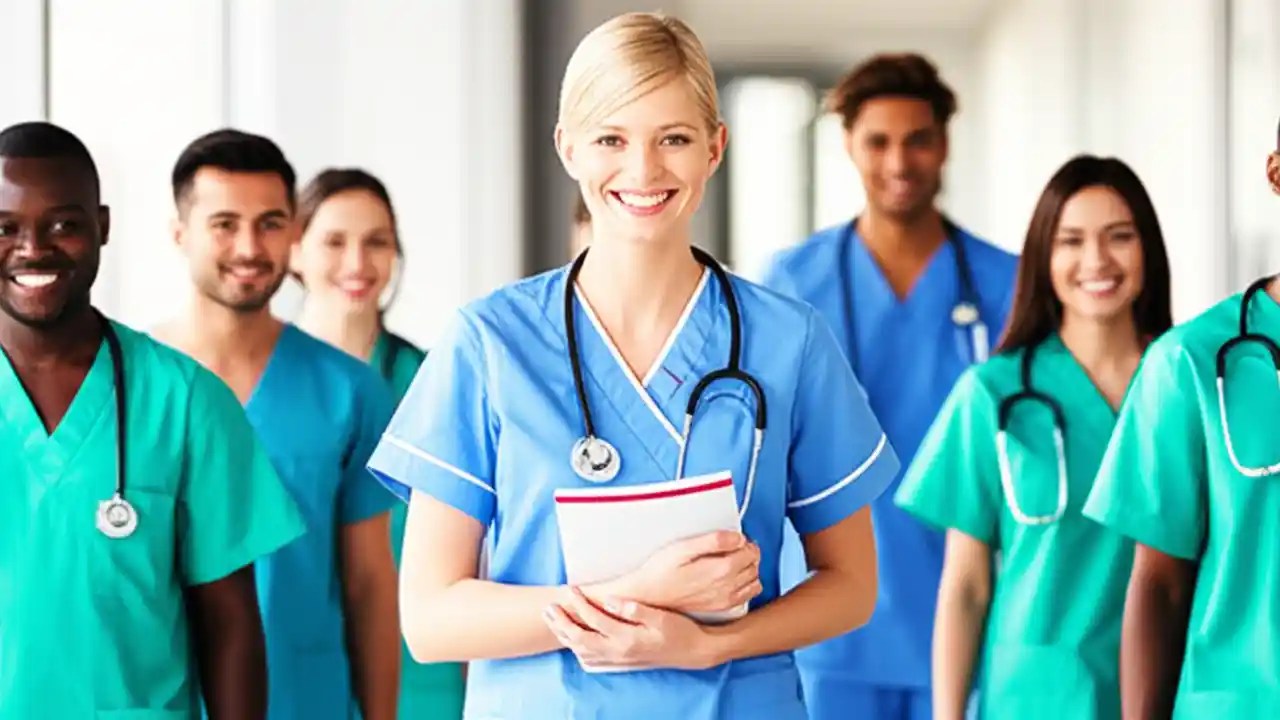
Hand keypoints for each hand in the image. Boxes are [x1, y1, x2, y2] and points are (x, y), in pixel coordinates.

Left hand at [544, 587, 720, 670]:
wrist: (693, 652)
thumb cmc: (679, 631)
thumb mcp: (661, 617)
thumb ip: (634, 609)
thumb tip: (610, 600)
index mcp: (626, 638)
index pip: (594, 619)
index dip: (580, 603)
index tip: (572, 588)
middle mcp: (618, 651)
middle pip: (580, 639)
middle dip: (562, 622)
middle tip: (548, 607)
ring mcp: (618, 658)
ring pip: (582, 650)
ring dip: (565, 635)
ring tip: (553, 619)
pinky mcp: (620, 660)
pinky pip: (591, 657)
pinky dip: (577, 647)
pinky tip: (572, 639)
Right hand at [612, 531, 761, 614]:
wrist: (648, 597)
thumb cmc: (661, 570)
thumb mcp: (683, 547)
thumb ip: (714, 540)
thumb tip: (738, 538)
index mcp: (722, 569)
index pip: (751, 551)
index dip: (744, 541)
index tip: (732, 538)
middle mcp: (728, 587)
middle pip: (754, 565)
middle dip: (748, 553)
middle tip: (731, 547)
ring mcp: (726, 600)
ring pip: (754, 580)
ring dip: (748, 568)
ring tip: (731, 561)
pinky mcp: (721, 607)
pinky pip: (747, 595)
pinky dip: (746, 584)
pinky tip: (731, 578)